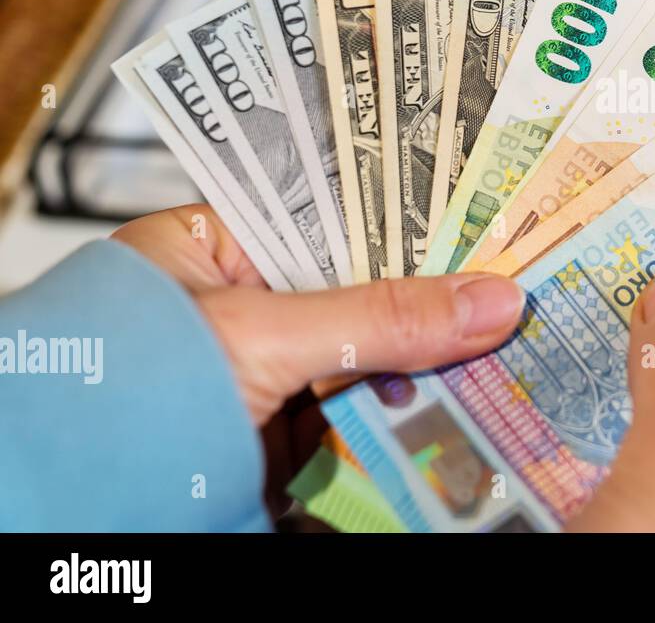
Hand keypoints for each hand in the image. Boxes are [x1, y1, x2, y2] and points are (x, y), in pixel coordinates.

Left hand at [111, 204, 523, 512]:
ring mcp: (265, 377)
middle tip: (513, 279)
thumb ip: (380, 317)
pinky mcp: (284, 439)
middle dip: (430, 296)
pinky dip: (408, 417)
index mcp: (216, 248)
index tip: (480, 217)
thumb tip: (491, 298)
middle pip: (359, 290)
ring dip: (429, 361)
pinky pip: (361, 416)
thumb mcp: (261, 335)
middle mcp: (242, 307)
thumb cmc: (123, 393)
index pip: (331, 216)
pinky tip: (466, 401)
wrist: (72, 507)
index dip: (406, 219)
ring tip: (508, 339)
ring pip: (368, 357)